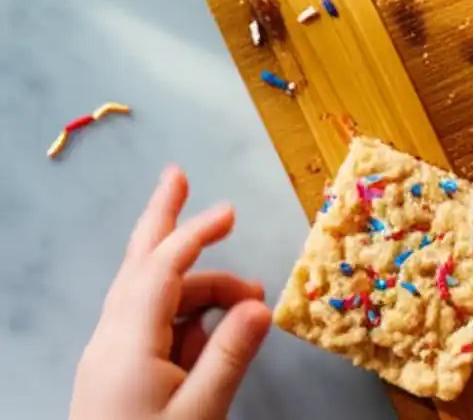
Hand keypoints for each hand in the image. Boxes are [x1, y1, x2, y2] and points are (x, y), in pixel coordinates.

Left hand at [71, 166, 271, 419]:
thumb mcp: (199, 413)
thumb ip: (230, 356)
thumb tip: (260, 304)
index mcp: (127, 344)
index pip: (163, 270)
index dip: (196, 234)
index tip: (231, 212)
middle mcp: (112, 340)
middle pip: (138, 265)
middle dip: (161, 220)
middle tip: (178, 176)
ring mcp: (113, 357)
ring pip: (153, 297)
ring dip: (199, 286)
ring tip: (251, 300)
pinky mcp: (120, 375)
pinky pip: (156, 327)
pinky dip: (188, 316)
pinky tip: (220, 330)